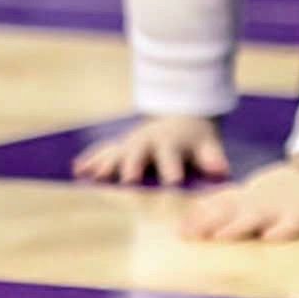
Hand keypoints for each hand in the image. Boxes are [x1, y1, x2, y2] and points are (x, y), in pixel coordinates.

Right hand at [72, 115, 227, 185]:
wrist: (181, 115)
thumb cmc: (196, 138)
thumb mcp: (208, 143)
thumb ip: (212, 157)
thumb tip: (221, 170)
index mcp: (170, 142)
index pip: (171, 157)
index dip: (172, 169)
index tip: (173, 182)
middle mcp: (146, 142)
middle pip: (138, 154)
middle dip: (132, 166)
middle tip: (129, 180)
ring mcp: (130, 143)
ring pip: (115, 153)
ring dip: (104, 164)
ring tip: (94, 177)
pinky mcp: (119, 147)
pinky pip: (102, 152)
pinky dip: (90, 160)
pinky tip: (77, 170)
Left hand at [181, 155, 298, 241]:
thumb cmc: (289, 189)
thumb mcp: (257, 189)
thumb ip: (230, 200)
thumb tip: (194, 211)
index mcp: (250, 196)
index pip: (220, 204)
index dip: (200, 216)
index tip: (178, 231)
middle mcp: (262, 201)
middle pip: (232, 211)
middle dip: (209, 223)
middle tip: (188, 235)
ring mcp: (284, 207)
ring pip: (259, 216)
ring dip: (239, 225)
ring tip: (221, 236)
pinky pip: (295, 223)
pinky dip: (283, 229)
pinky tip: (272, 237)